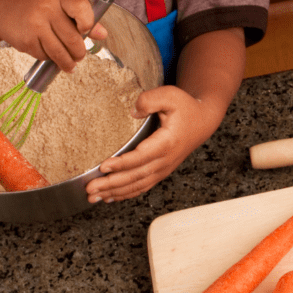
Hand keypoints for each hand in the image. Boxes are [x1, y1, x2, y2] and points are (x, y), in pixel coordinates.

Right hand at [0, 0, 106, 71]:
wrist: (2, 11)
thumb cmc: (37, 5)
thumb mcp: (60, 3)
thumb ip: (82, 16)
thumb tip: (102, 34)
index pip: (81, 7)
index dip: (89, 22)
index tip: (86, 30)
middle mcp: (46, 10)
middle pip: (72, 38)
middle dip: (79, 52)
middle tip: (80, 56)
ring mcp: (34, 26)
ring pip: (59, 52)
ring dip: (68, 62)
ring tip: (71, 64)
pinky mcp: (25, 41)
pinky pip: (44, 56)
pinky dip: (50, 58)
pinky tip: (50, 54)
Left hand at [85, 85, 220, 201]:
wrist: (202, 121)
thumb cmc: (186, 107)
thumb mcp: (171, 95)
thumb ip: (151, 100)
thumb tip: (133, 111)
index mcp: (167, 142)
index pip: (142, 157)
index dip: (122, 163)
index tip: (104, 166)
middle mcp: (166, 160)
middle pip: (136, 176)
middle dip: (112, 184)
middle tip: (90, 189)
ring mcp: (164, 168)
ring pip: (138, 185)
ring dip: (115, 192)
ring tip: (93, 197)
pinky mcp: (161, 171)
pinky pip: (142, 187)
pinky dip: (125, 194)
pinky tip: (110, 197)